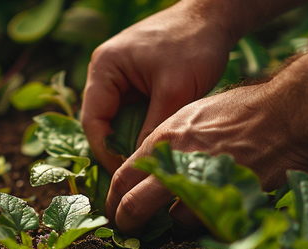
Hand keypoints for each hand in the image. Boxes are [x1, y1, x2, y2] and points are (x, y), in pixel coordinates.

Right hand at [81, 1, 236, 173]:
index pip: (93, 120)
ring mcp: (119, 79)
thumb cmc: (194, 45)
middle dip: (117, 148)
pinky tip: (154, 144)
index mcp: (104, 69)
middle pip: (101, 123)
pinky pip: (131, 114)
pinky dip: (141, 129)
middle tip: (135, 172)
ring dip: (130, 140)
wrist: (214, 17)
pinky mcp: (135, 84)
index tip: (125, 171)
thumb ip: (152, 128)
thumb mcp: (174, 91)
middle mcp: (105, 74)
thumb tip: (139, 165)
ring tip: (146, 162)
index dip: (106, 150)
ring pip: (117, 121)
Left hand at [105, 83, 307, 234]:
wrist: (286, 115)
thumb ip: (167, 143)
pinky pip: (209, 225)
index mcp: (165, 141)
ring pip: (176, 221)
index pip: (122, 177)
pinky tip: (213, 216)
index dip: (113, 199)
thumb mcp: (192, 115)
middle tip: (128, 229)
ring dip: (176, 223)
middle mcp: (178, 165)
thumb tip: (149, 167)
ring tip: (185, 216)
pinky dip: (207, 225)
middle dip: (127, 222)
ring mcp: (205, 186)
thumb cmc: (240, 110)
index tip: (113, 209)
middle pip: (135, 207)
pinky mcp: (230, 202)